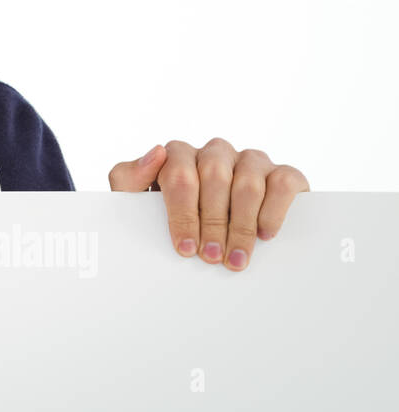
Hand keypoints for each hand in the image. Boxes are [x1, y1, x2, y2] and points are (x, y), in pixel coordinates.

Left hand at [108, 138, 309, 271]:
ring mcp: (250, 160)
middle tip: (210, 258)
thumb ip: (129, 177)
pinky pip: (282, 183)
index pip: (179, 174)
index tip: (184, 248)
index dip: (182, 213)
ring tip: (236, 258)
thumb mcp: (137, 201)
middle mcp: (215, 152)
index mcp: (179, 154)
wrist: (205, 234)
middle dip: (211, 223)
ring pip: (247, 183)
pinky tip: (265, 235)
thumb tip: (157, 153)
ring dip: (241, 226)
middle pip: (214, 177)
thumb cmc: (169, 217)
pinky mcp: (282, 172)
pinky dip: (273, 211)